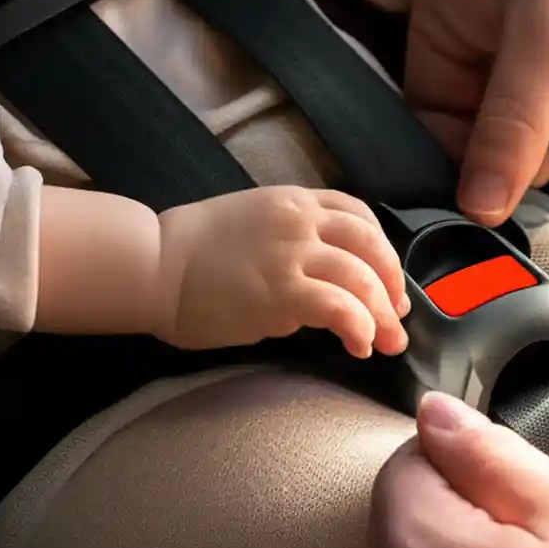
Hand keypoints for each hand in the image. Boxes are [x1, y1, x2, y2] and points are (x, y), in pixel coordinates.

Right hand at [153, 187, 408, 356]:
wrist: (151, 265)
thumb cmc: (192, 253)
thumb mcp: (254, 226)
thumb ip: (296, 245)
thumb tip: (329, 285)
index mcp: (294, 201)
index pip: (360, 216)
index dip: (384, 251)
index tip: (390, 281)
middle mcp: (300, 220)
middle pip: (372, 248)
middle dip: (392, 287)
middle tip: (397, 318)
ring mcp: (291, 254)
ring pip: (362, 280)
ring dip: (381, 317)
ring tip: (383, 343)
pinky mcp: (282, 291)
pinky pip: (341, 309)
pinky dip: (359, 329)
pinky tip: (357, 346)